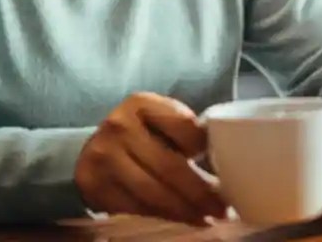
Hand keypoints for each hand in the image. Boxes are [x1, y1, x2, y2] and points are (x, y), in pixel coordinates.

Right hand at [74, 92, 226, 224]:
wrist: (95, 149)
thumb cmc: (142, 134)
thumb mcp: (161, 120)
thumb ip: (186, 131)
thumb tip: (228, 158)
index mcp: (141, 104)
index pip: (184, 126)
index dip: (204, 149)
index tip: (224, 166)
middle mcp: (119, 126)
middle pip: (169, 166)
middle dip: (199, 192)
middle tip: (222, 208)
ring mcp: (102, 156)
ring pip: (152, 192)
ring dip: (184, 209)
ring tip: (207, 218)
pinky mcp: (93, 185)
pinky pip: (136, 207)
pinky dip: (163, 215)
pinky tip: (182, 218)